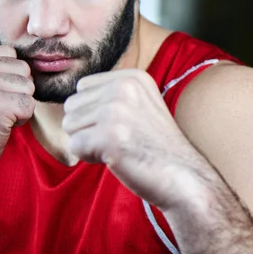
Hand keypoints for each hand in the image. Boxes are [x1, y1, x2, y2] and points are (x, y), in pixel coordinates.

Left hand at [63, 70, 207, 210]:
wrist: (183, 176)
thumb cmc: (155, 146)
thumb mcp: (139, 105)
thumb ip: (109, 95)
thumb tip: (71, 100)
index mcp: (132, 77)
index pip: (82, 87)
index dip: (93, 111)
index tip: (121, 125)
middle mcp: (124, 88)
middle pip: (72, 105)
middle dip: (87, 127)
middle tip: (118, 139)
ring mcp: (116, 111)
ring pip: (70, 125)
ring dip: (87, 142)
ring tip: (117, 148)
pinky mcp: (109, 136)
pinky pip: (74, 146)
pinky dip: (89, 158)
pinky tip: (115, 158)